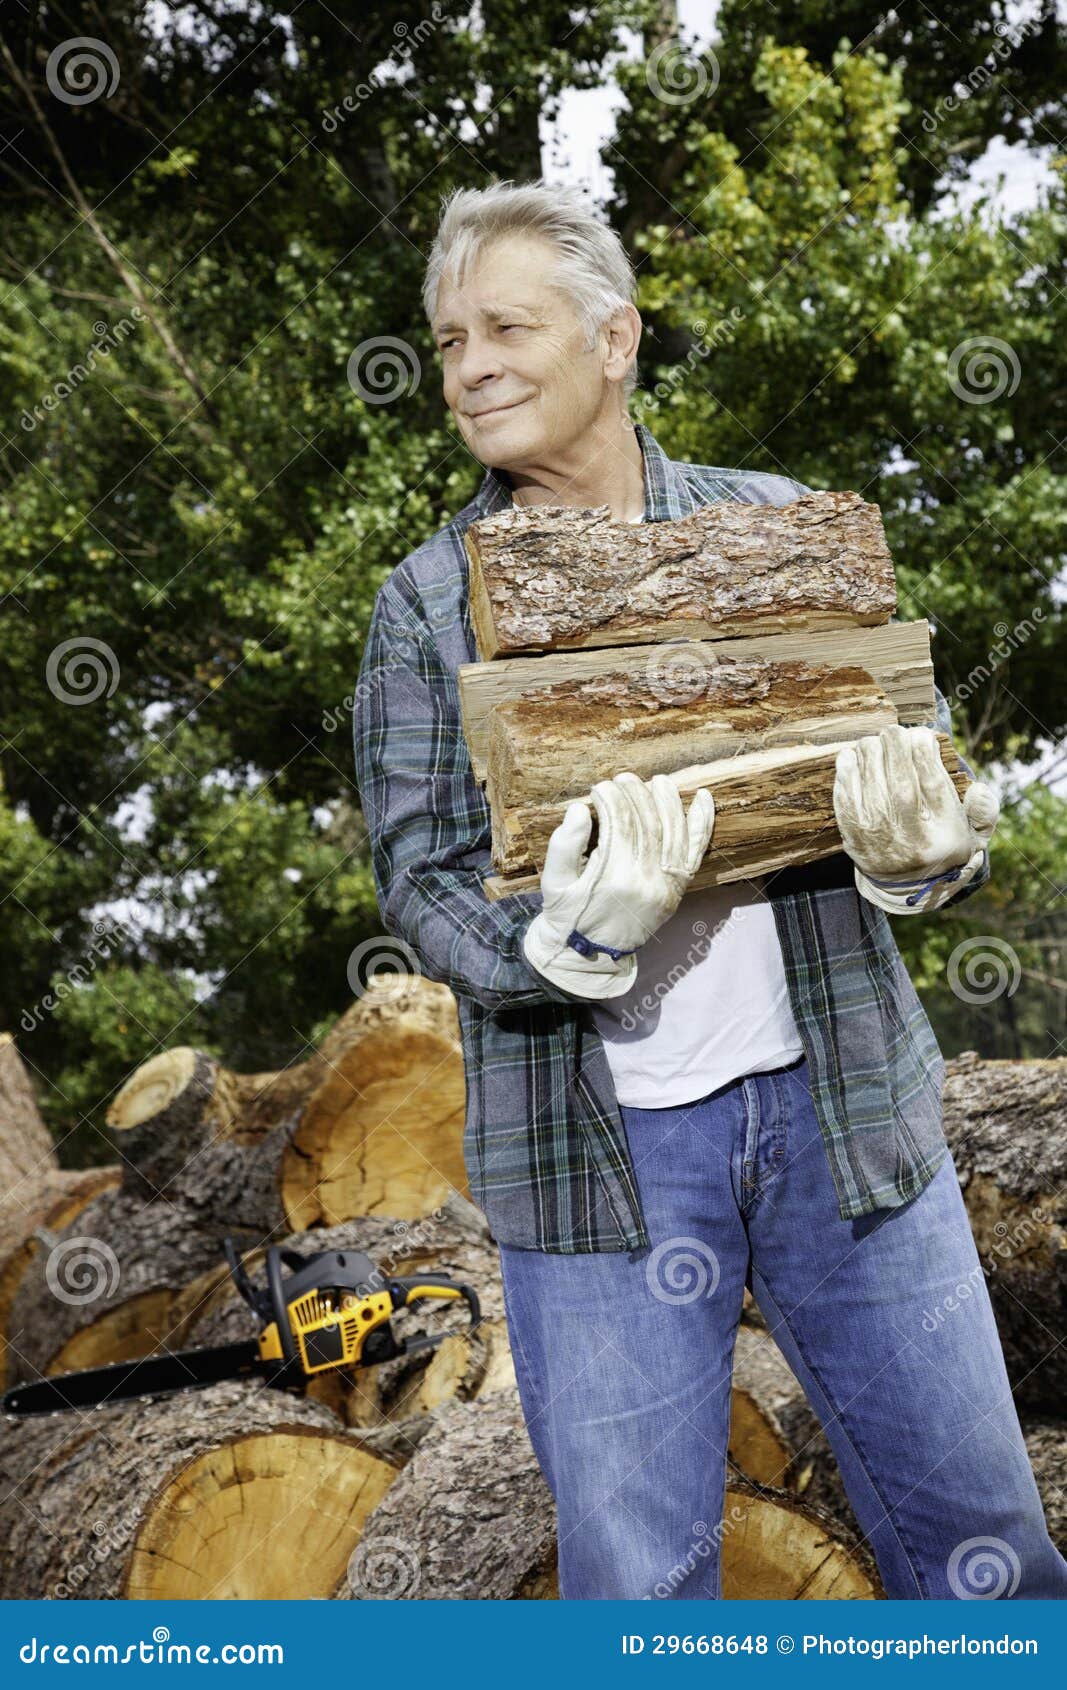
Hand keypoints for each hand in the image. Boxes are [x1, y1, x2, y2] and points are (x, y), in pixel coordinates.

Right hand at [523, 771, 715, 998]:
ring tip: (656, 781)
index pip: (620, 823)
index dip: (611, 798)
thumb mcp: (554, 882)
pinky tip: (704, 798)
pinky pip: (695, 852)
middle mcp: (647, 882)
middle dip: (636, 794)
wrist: (589, 956)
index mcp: (614, 878)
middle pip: (648, 823)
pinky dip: (702, 823)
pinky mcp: (677, 891)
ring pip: (674, 831)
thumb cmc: (568, 914)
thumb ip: (563, 845)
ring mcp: (667, 887)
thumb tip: (579, 808)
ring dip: (668, 800)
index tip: (600, 786)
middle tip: (624, 778)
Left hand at [833, 725, 998, 913]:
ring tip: (874, 742)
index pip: (933, 783)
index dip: (924, 750)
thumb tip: (978, 789)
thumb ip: (985, 809)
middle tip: (893, 732)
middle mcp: (912, 836)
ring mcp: (881, 838)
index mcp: (945, 831)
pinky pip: (846, 799)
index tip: (920, 734)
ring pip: (872, 786)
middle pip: (901, 782)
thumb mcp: (975, 833)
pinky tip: (851, 756)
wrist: (908, 884)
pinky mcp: (854, 837)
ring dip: (869, 754)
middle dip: (895, 748)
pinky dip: (846, 773)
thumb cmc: (942, 843)